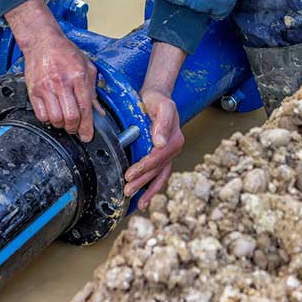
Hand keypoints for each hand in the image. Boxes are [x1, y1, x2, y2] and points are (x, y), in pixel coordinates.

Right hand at [5, 0, 97, 140]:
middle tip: (76, 128)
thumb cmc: (65, 53)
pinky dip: (48, 120)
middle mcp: (61, 83)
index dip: (87, 127)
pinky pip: (41, 115)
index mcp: (78, 76)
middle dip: (75, 128)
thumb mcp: (87, 67)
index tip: (87, 136)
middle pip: (70, 117)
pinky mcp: (33, 91)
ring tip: (64, 120)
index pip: (85, 108)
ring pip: (55, 119)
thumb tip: (98, 112)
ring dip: (62, 125)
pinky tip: (53, 113)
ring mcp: (45, 88)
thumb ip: (93, 90)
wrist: (42, 42)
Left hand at [124, 88, 184, 209]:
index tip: (129, 174)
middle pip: (157, 170)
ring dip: (148, 190)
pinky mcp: (162, 156)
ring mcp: (168, 154)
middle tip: (127, 190)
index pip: (157, 158)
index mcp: (174, 140)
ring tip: (138, 203)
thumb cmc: (158, 101)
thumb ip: (163, 123)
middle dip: (142, 182)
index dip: (143, 168)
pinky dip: (152, 187)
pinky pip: (159, 175)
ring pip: (159, 176)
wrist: (157, 97)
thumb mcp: (162, 106)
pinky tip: (143, 198)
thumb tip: (160, 143)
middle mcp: (173, 149)